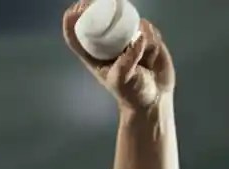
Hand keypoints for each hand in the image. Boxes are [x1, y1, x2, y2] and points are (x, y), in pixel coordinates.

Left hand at [62, 1, 176, 113]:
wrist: (154, 98)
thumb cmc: (132, 93)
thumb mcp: (123, 80)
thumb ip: (128, 60)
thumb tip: (138, 37)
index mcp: (93, 55)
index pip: (76, 34)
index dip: (73, 19)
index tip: (77, 8)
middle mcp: (108, 44)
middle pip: (100, 18)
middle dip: (103, 7)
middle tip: (111, 2)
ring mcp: (126, 39)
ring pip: (130, 22)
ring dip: (137, 30)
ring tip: (144, 56)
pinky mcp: (145, 37)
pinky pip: (148, 28)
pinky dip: (152, 37)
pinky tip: (152, 56)